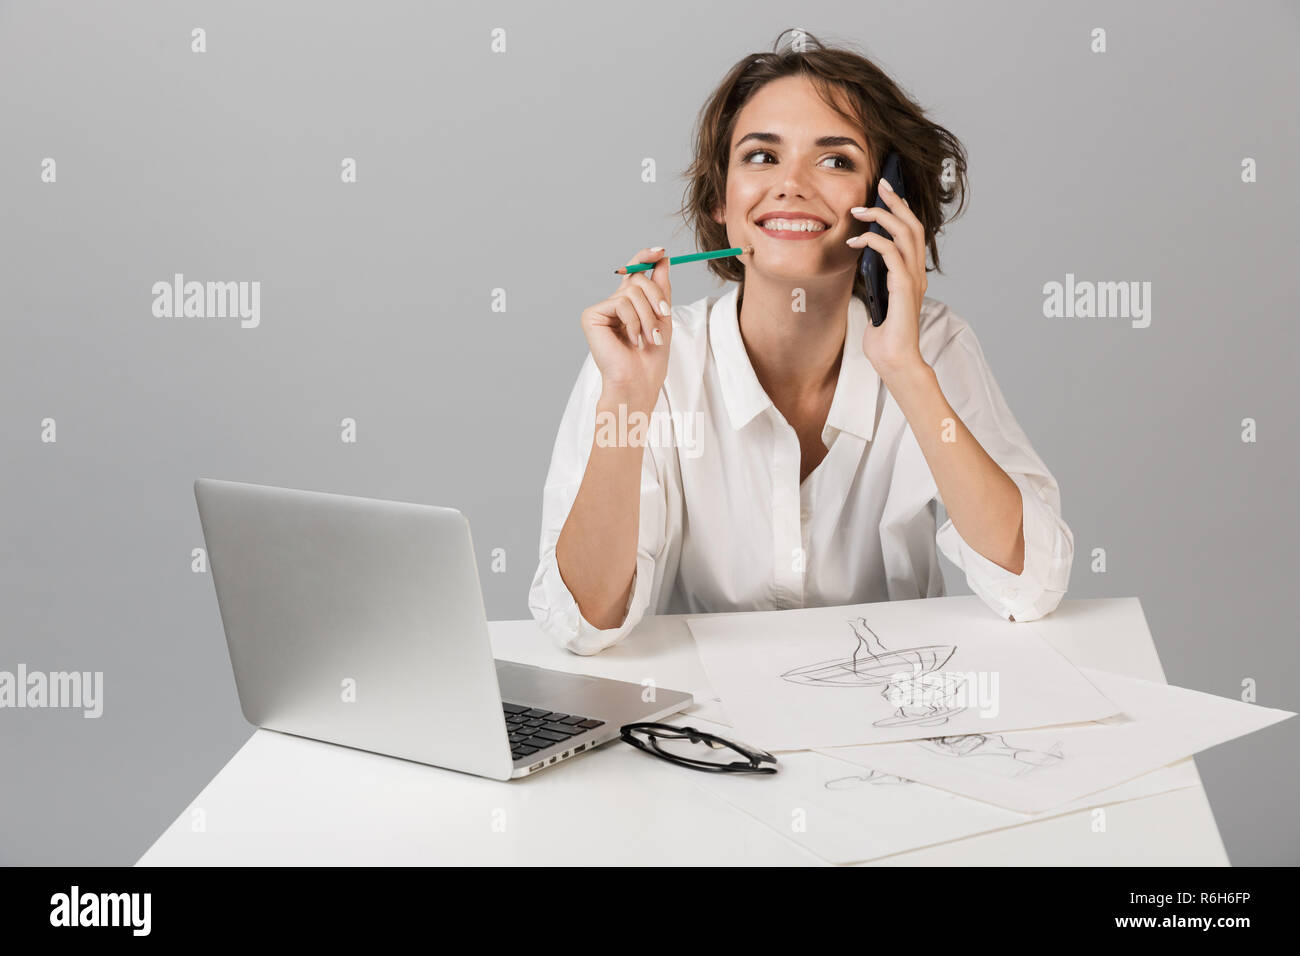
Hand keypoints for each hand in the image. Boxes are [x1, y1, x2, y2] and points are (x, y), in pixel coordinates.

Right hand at [580, 246, 672, 407]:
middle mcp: (614, 303)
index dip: (646, 256)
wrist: (638, 381)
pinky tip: (632, 339)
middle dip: (656, 297)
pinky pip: (620, 303)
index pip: (636, 270)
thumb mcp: (662, 317)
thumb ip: (661, 287)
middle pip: (638, 277)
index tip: (662, 251)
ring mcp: (602, 309)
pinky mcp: (592, 315)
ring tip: (648, 337)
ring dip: (648, 316)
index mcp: (630, 302)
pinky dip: (633, 321)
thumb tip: (662, 258)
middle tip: (664, 317)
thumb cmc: (651, 358)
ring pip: (632, 291)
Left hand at [846, 178, 927, 377]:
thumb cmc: (885, 338)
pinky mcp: (904, 288)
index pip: (911, 234)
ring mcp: (913, 279)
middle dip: (895, 201)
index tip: (886, 194)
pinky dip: (874, 242)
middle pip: (912, 225)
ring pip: (905, 234)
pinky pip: (891, 254)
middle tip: (880, 184)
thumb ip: (876, 284)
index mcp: (912, 275)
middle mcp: (917, 273)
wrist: (895, 361)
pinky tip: (857, 241)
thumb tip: (862, 267)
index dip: (901, 210)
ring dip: (881, 217)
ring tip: (860, 210)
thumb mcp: (878, 303)